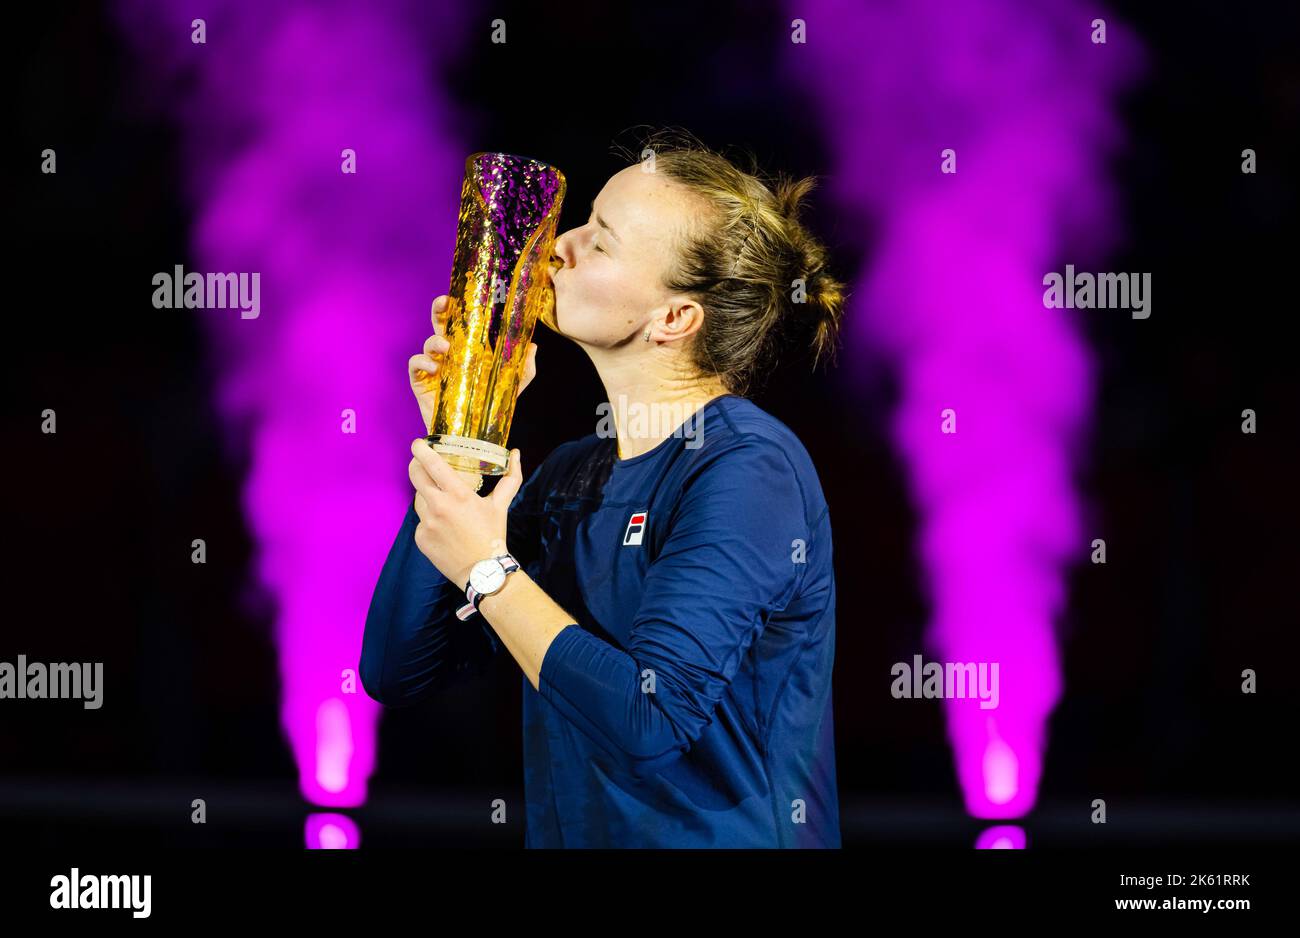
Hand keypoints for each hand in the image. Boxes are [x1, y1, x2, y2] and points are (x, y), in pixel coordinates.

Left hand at [409, 441, 524, 590]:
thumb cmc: (493, 535)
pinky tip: (444, 527)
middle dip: (415, 466)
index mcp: (458, 495)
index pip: (432, 464)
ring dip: (426, 496)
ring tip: (442, 503)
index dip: (421, 450)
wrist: (483, 571)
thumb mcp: (501, 505)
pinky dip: (429, 519)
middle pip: (415, 476)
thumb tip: (517, 454)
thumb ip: (510, 478)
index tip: (418, 443)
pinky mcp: (421, 538)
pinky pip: (421, 521)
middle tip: (420, 463)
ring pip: (418, 499)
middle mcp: (438, 507)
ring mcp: (427, 523)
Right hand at [410, 294, 538, 433]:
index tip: (460, 296)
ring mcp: (433, 367)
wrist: (471, 435)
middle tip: (444, 304)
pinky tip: (435, 368)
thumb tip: (532, 346)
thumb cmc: (489, 407)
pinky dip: (422, 361)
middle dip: (438, 310)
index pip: (460, 322)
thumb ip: (524, 367)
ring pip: (427, 343)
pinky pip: (415, 364)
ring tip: (445, 348)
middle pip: (438, 324)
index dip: (457, 307)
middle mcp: (448, 354)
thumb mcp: (512, 385)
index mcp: (467, 349)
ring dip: (434, 341)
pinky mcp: (421, 382)